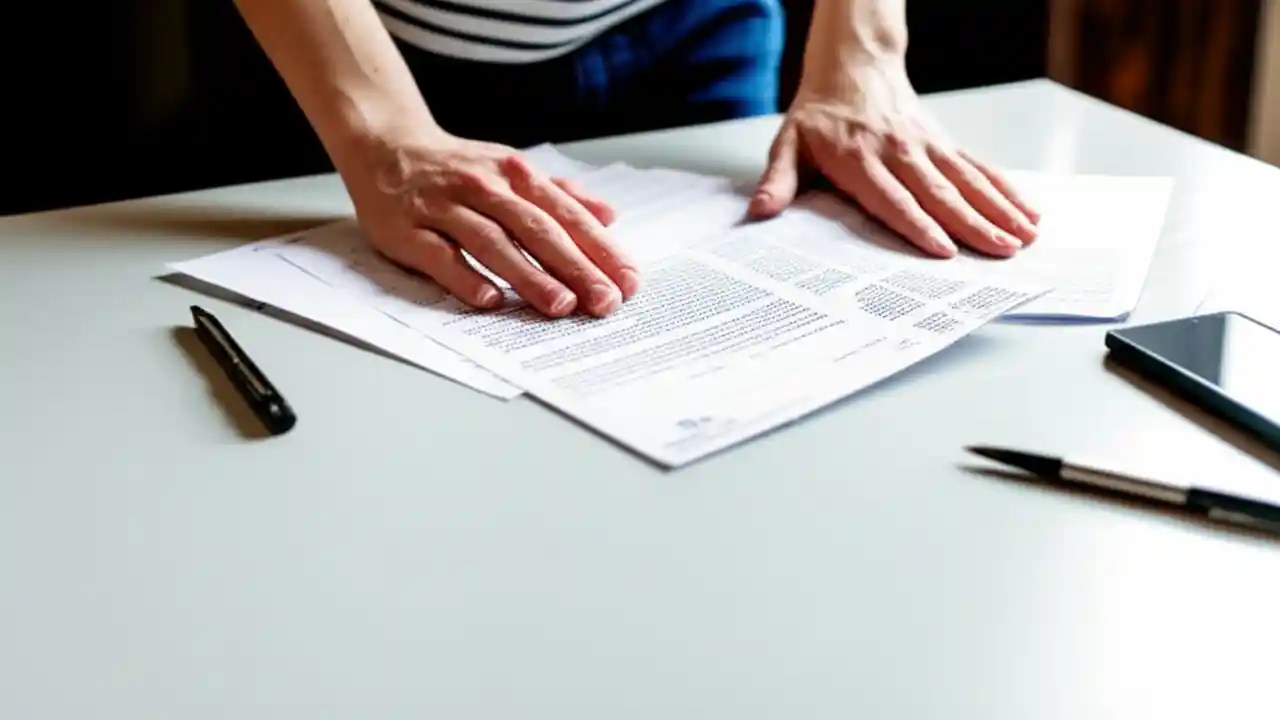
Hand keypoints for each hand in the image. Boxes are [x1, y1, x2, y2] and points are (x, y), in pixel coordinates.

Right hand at [338, 130, 638, 316]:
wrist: (384, 144)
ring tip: (560, 305)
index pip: (566, 215)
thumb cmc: (456, 168)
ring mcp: (444, 207)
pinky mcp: (407, 229)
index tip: (628, 280)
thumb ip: (560, 195)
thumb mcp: (511, 171)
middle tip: (605, 300)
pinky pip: (440, 255)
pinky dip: (465, 277)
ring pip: (493, 242)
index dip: (600, 248)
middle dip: (576, 267)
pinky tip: (489, 299)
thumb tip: (609, 215)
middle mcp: (484, 186)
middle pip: (537, 230)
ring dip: (529, 275)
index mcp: (516, 175)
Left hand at [749, 61, 1039, 257]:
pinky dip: (1005, 189)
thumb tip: (759, 212)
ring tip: (1023, 237)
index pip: (891, 198)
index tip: (942, 248)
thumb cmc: (818, 116)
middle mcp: (898, 152)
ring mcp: (927, 146)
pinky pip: (979, 167)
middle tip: (1000, 252)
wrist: (850, 66)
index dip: (917, 223)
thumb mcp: (788, 144)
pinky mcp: (944, 142)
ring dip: (998, 210)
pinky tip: (1027, 211)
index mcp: (858, 159)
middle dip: (972, 224)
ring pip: (967, 181)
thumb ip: (777, 181)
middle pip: (939, 193)